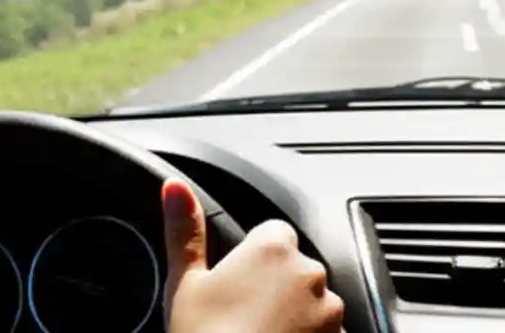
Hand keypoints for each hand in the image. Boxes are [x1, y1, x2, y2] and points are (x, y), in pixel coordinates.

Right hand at [161, 179, 343, 332]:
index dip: (251, 257)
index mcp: (271, 249)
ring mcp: (330, 312)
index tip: (234, 283)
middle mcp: (309, 273)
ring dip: (294, 317)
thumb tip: (174, 186)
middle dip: (274, 288)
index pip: (272, 233)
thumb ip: (186, 230)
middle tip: (240, 318)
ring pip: (312, 304)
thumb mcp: (185, 285)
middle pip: (294, 268)